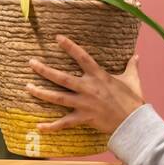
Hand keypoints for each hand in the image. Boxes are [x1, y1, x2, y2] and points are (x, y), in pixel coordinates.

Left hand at [26, 35, 144, 134]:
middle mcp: (88, 88)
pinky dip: (51, 126)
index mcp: (99, 76)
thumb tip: (136, 56)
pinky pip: (64, 123)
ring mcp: (84, 103)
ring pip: (57, 97)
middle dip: (44, 70)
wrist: (134, 122)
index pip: (82, 57)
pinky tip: (38, 127)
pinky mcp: (83, 118)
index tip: (57, 38)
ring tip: (27, 87)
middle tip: (30, 63)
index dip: (70, 47)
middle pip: (62, 78)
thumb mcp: (132, 80)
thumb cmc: (133, 100)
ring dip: (41, 93)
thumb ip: (131, 67)